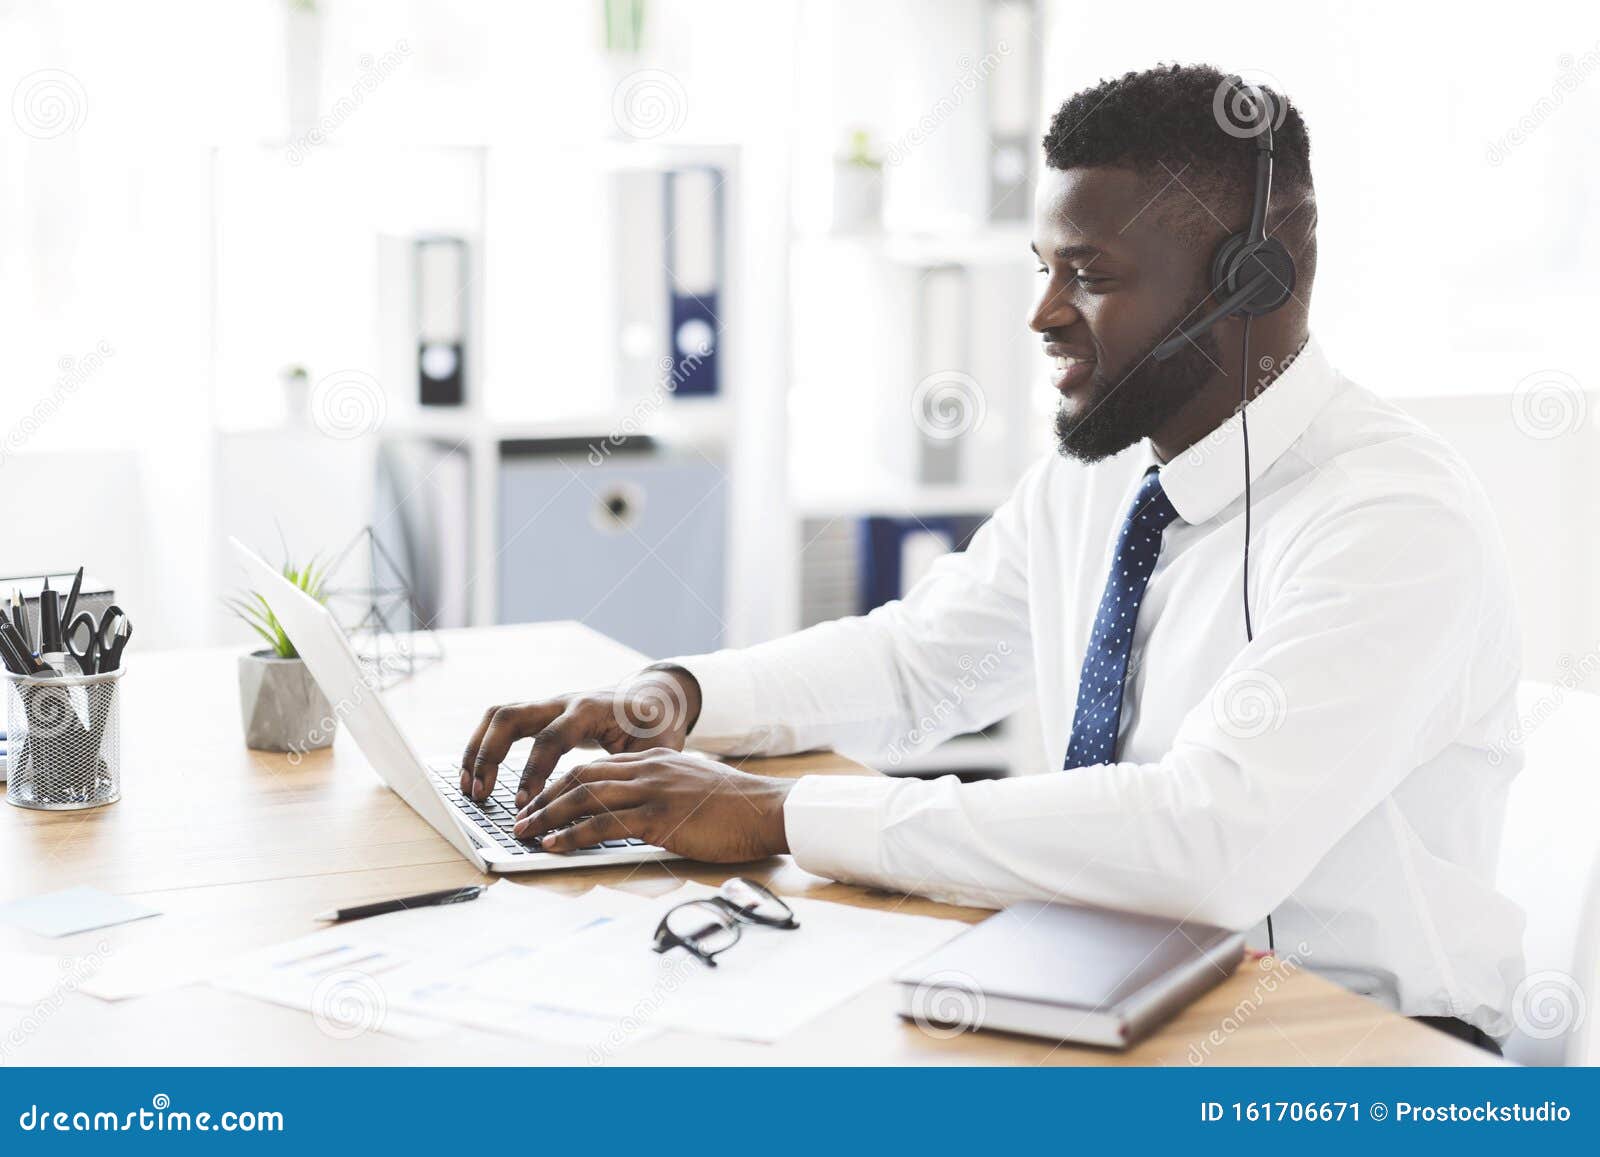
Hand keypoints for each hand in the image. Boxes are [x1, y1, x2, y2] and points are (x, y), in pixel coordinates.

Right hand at [458, 665, 701, 805]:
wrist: (654, 700)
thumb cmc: (655, 728)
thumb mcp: (654, 748)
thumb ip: (629, 770)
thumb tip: (604, 802)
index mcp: (591, 710)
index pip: (552, 738)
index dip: (534, 772)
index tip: (524, 804)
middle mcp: (563, 702)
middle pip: (511, 716)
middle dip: (489, 755)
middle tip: (480, 794)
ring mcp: (548, 706)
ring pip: (499, 715)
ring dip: (477, 750)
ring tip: (470, 788)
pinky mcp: (540, 715)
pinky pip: (502, 724)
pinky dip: (483, 747)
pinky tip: (477, 778)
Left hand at [514, 749, 792, 862]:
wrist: (768, 809)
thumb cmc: (737, 807)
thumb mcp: (694, 786)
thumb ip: (665, 790)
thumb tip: (641, 812)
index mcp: (656, 760)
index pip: (596, 767)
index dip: (562, 785)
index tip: (541, 802)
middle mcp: (649, 769)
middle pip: (581, 777)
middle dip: (545, 798)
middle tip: (521, 819)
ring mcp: (652, 791)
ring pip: (584, 796)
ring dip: (548, 816)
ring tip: (525, 833)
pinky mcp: (659, 817)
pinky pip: (603, 824)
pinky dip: (572, 835)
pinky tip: (554, 847)